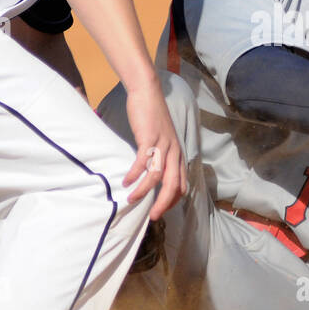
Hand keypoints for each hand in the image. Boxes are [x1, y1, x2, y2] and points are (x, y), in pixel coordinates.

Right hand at [122, 80, 187, 219]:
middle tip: (153, 217)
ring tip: (132, 199)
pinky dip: (135, 173)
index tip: (161, 209)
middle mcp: (174, 152)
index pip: (182, 184)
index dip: (173, 200)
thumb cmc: (152, 117)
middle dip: (163, 204)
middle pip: (173, 185)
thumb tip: (152, 174)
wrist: (148, 93)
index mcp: (178, 154)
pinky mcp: (150, 137)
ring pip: (157, 176)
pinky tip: (126, 180)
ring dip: (144, 190)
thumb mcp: (163, 140)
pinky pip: (143, 161)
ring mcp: (163, 145)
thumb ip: (161, 156)